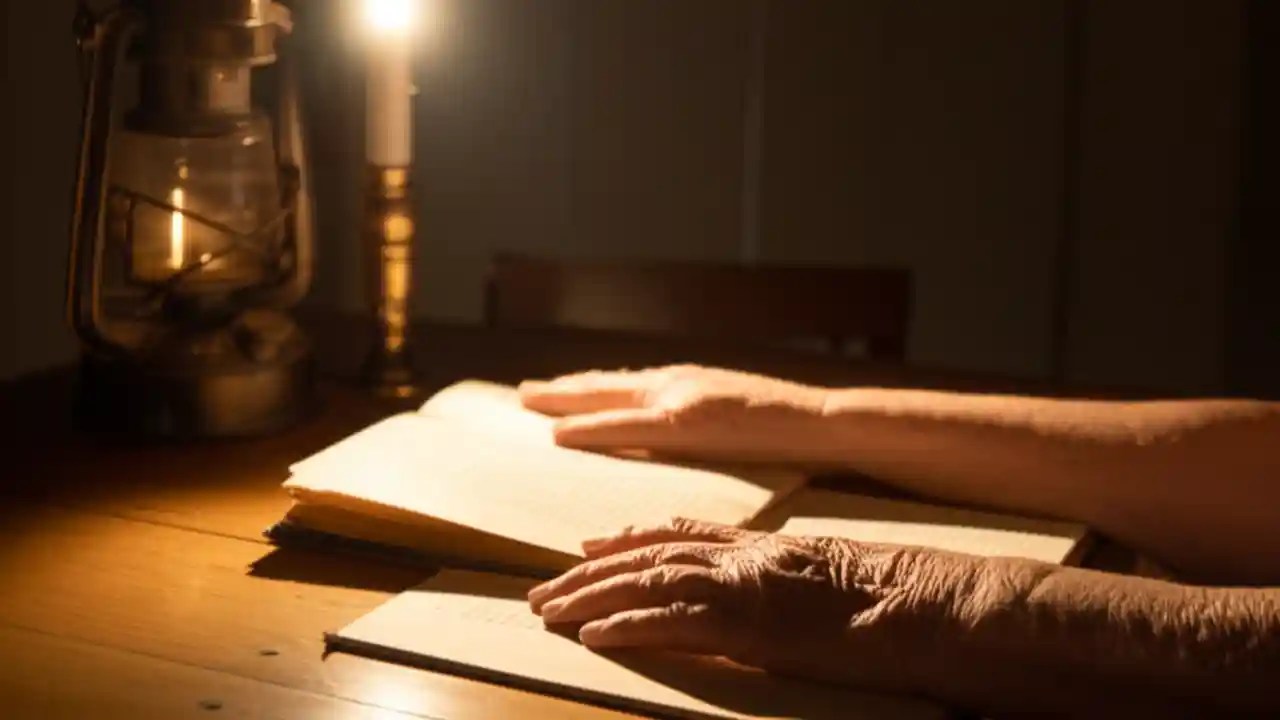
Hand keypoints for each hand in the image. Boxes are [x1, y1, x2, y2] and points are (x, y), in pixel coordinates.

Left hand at [519, 365, 835, 464]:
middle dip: (563, 389)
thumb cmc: (784, 430)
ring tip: (528, 400)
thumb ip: (696, 425)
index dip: (589, 390)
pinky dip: (589, 429)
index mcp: (687, 384)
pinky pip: (625, 428)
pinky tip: (559, 434)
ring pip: (606, 398)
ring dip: (564, 399)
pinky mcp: (686, 421)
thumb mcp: (732, 421)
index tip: (558, 391)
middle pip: (606, 386)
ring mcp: (679, 397)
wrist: (820, 423)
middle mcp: (676, 382)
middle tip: (523, 392)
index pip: (626, 386)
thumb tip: (668, 439)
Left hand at [527, 518, 978, 693]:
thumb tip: (772, 597)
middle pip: (648, 557)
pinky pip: (670, 623)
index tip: (592, 543)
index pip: (683, 534)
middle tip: (545, 588)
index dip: (631, 537)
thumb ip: (789, 578)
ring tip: (548, 611)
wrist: (924, 606)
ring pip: (646, 584)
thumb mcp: (832, 576)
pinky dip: (627, 627)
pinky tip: (593, 635)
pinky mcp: (745, 626)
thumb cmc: (894, 599)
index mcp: (762, 547)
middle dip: (591, 573)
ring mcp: (742, 588)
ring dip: (590, 599)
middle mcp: (742, 558)